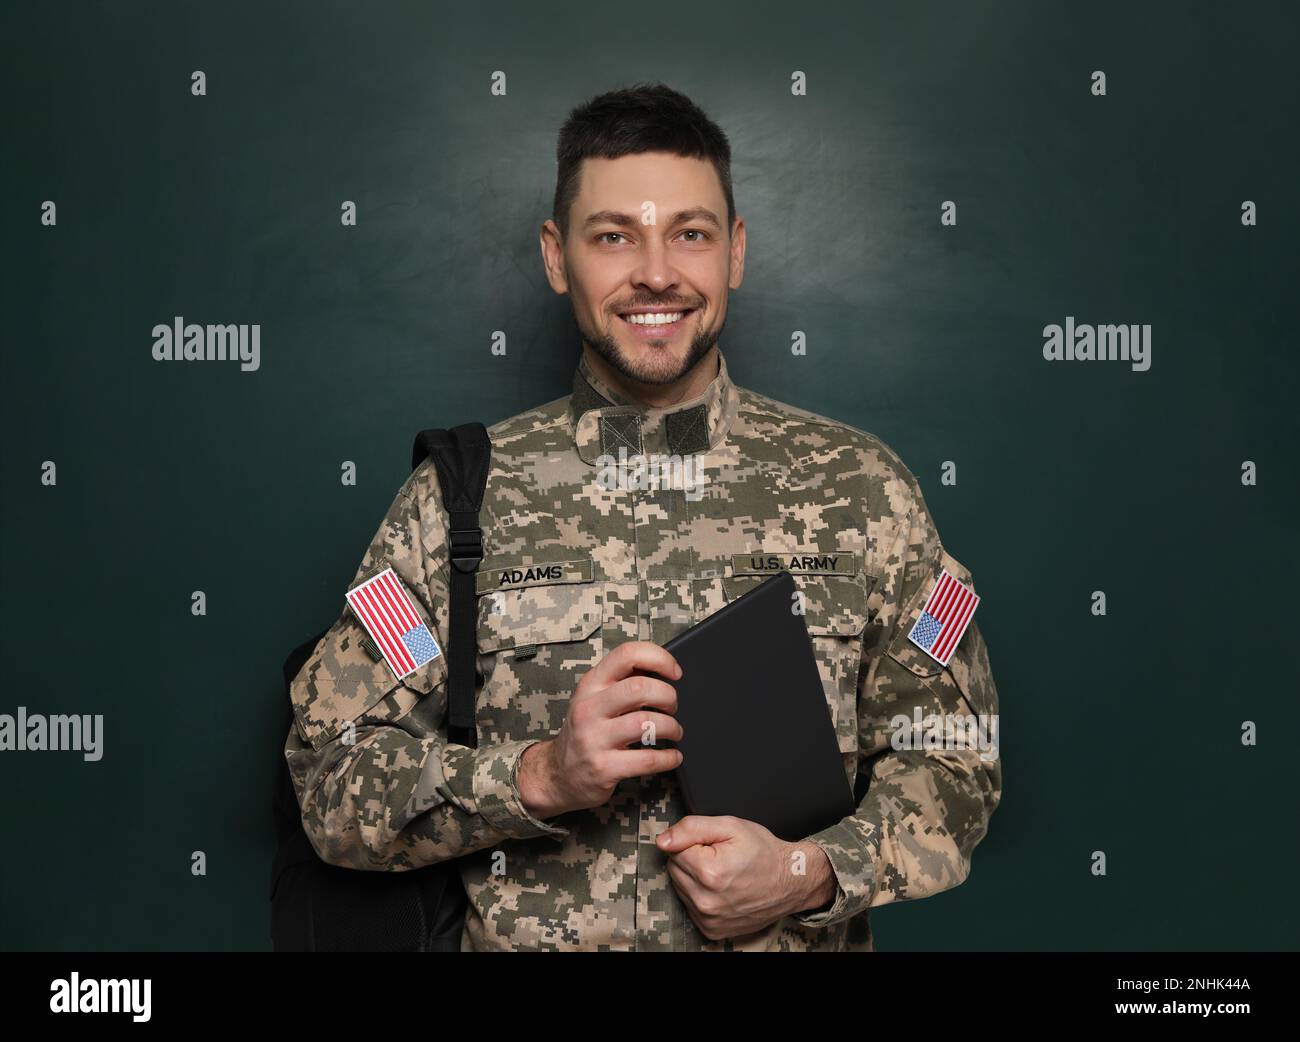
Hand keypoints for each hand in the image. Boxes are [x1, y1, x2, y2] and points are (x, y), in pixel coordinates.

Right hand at [518, 641, 683, 818]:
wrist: (559, 775)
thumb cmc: (586, 732)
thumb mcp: (595, 699)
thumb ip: (623, 682)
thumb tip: (662, 668)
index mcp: (591, 684)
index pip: (626, 655)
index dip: (659, 658)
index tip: (675, 672)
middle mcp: (589, 708)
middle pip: (640, 688)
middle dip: (668, 696)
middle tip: (672, 707)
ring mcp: (594, 739)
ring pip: (646, 723)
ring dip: (671, 727)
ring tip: (674, 732)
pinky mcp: (603, 768)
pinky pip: (647, 760)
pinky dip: (669, 758)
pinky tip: (672, 756)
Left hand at [656, 816, 835, 940]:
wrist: (790, 882)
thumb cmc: (763, 852)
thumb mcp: (731, 826)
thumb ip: (691, 828)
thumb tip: (663, 841)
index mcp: (709, 872)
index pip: (674, 849)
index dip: (694, 842)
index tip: (714, 845)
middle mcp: (706, 901)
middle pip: (674, 869)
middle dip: (691, 859)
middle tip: (719, 857)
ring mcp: (709, 919)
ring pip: (680, 888)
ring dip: (694, 878)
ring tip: (722, 873)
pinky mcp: (712, 930)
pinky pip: (690, 907)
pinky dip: (701, 896)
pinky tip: (721, 889)